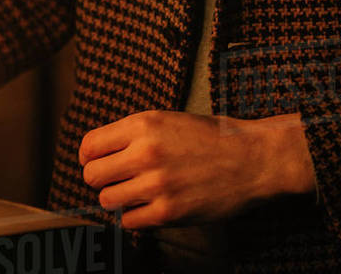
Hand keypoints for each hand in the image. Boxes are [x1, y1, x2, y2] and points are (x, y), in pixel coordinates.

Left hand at [78, 110, 315, 228]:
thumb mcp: (168, 119)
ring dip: (117, 199)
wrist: (251, 159)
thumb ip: (135, 133)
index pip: (89, 145)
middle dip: (100, 179)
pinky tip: (150, 207)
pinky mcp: (168, 211)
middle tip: (116, 180)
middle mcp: (145, 152)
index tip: (97, 162)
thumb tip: (101, 151)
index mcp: (143, 124)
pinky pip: (129, 221)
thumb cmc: (211, 137)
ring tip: (134, 193)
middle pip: (92, 175)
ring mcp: (156, 184)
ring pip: (107, 200)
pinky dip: (135, 217)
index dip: (89, 157)